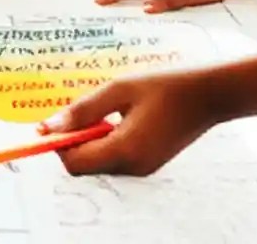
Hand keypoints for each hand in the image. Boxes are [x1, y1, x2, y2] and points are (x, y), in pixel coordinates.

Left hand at [38, 71, 222, 175]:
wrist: (209, 95)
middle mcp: (133, 167)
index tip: (52, 123)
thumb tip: (48, 126)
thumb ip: (82, 110)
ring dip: (89, 142)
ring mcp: (143, 169)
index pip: (75, 162)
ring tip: (104, 112)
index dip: (57, 145)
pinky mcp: (148, 164)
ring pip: (98, 164)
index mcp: (125, 149)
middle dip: (72, 143)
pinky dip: (105, 143)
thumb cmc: (164, 86)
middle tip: (79, 112)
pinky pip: (114, 160)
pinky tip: (118, 119)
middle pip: (84, 166)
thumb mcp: (118, 89)